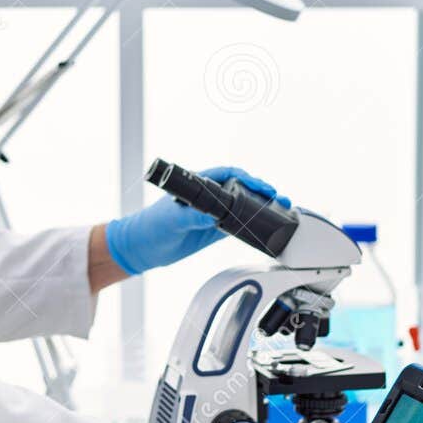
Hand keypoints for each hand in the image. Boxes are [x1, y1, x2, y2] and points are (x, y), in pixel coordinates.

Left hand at [103, 166, 288, 275]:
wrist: (142, 248)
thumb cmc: (150, 226)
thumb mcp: (171, 219)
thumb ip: (191, 216)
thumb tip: (212, 216)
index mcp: (198, 185)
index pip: (228, 174)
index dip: (247, 178)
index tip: (260, 186)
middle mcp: (208, 196)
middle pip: (241, 188)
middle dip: (261, 191)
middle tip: (278, 198)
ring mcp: (213, 213)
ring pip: (243, 206)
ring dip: (261, 208)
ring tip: (281, 210)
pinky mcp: (214, 230)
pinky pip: (238, 225)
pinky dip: (253, 225)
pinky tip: (266, 227)